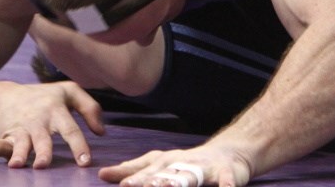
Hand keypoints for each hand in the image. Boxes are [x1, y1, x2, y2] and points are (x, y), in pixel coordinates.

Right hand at [0, 81, 105, 168]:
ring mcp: (20, 129)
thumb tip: (102, 132)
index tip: (85, 162)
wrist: (8, 96)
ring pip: (20, 143)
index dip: (78, 146)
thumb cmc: (46, 97)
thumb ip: (90, 108)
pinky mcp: (5, 136)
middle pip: (42, 139)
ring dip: (18, 154)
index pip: (70, 130)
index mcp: (57, 110)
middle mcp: (38, 121)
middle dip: (43, 152)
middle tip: (43, 165)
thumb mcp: (70, 92)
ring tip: (17, 165)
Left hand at [100, 144, 252, 186]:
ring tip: (169, 186)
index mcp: (168, 161)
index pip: (147, 168)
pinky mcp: (227, 173)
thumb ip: (136, 169)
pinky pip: (226, 180)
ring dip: (180, 181)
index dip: (132, 174)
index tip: (112, 179)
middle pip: (165, 172)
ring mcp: (206, 167)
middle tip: (131, 186)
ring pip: (192, 175)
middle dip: (150, 180)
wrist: (231, 152)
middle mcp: (185, 162)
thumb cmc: (190, 162)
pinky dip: (226, 185)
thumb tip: (103, 173)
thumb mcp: (162, 163)